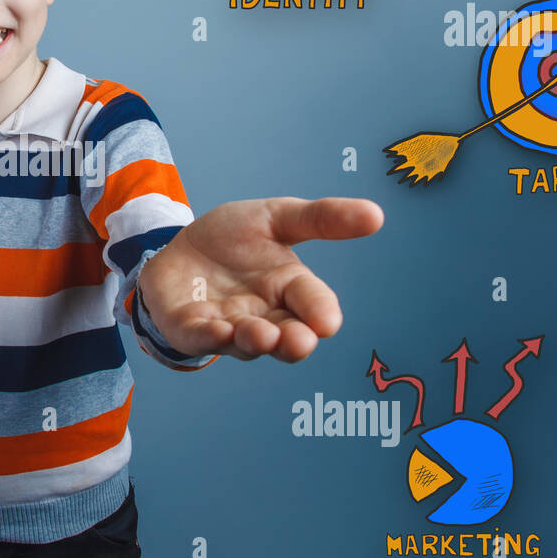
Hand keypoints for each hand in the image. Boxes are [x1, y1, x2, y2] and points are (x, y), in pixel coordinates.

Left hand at [137, 197, 382, 362]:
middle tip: (300, 340)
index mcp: (289, 288)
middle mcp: (264, 315)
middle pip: (286, 336)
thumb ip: (321, 218)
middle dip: (294, 342)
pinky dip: (210, 336)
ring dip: (255, 340)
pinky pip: (201, 338)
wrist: (179, 245)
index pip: (313, 303)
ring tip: (262, 334)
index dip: (320, 312)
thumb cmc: (234, 238)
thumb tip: (377, 214)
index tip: (327, 322)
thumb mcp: (277, 217)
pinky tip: (219, 330)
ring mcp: (227, 326)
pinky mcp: (190, 329)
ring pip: (246, 343)